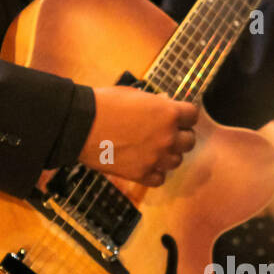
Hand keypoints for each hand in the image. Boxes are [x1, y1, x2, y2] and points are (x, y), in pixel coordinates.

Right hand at [78, 87, 198, 185]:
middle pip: (189, 141)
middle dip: (179, 136)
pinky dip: (155, 172)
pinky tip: (145, 163)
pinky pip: (160, 178)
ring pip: (176, 161)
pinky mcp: (141, 174)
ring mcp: (156, 158)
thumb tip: (166, 105)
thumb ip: (156, 104)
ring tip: (154, 149)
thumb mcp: (135, 95)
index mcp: (168, 113)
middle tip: (165, 133)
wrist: (80, 124)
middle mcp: (167, 137)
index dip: (185, 116)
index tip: (178, 117)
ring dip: (168, 155)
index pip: (193, 116)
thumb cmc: (105, 104)